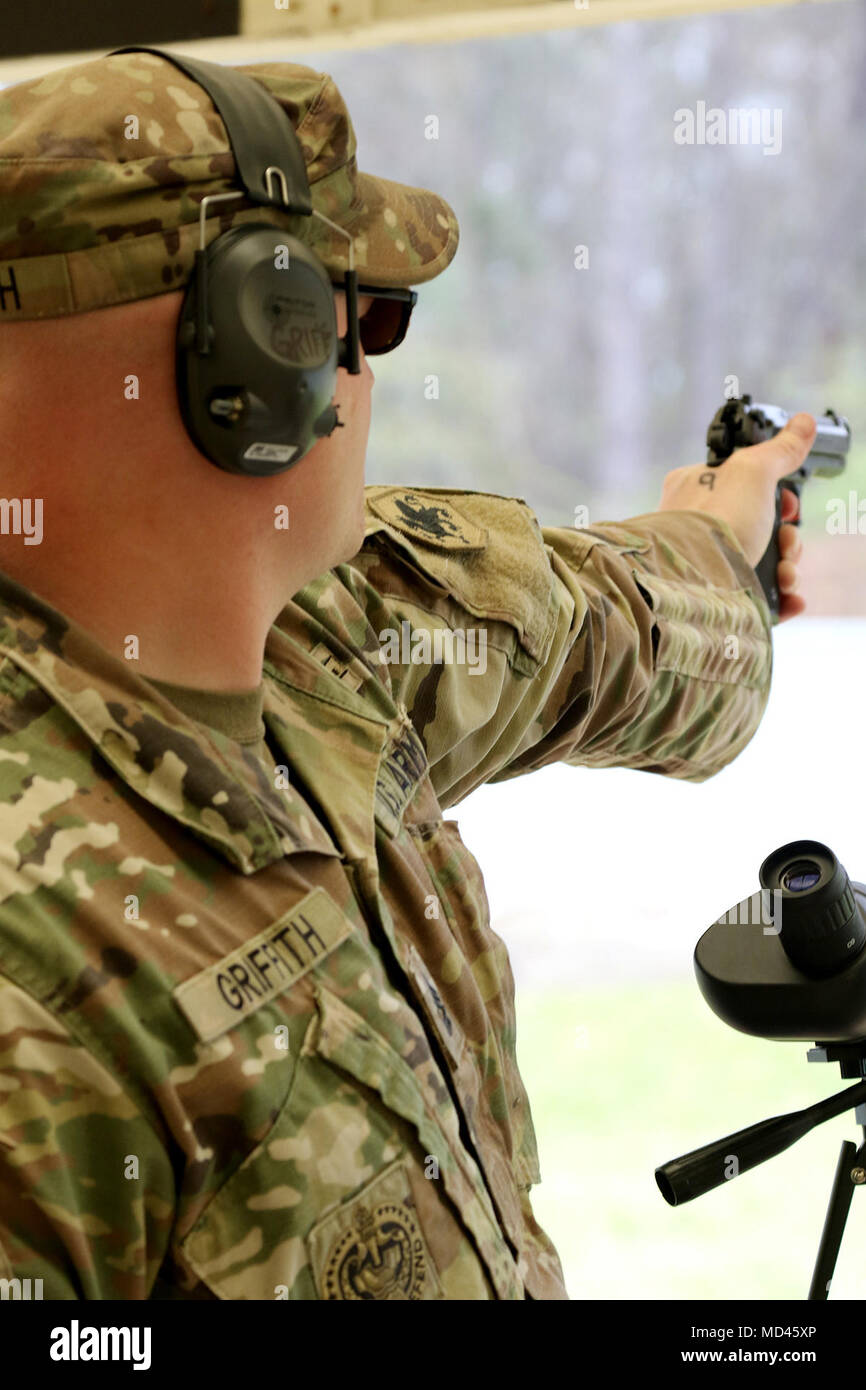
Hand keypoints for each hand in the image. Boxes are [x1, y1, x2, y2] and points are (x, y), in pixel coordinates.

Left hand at [656, 412, 816, 623]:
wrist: (690, 582)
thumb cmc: (715, 521)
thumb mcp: (752, 472)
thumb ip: (779, 450)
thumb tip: (803, 423)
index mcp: (698, 487)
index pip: (746, 486)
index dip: (778, 497)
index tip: (790, 507)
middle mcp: (698, 525)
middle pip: (760, 527)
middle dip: (788, 538)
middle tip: (789, 545)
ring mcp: (706, 562)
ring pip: (761, 562)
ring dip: (788, 569)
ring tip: (787, 576)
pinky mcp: (717, 595)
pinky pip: (756, 596)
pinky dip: (779, 598)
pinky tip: (790, 599)